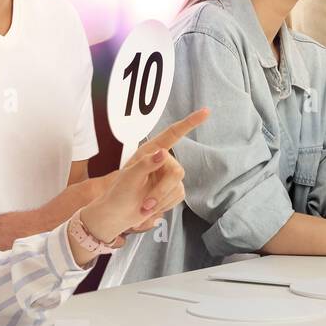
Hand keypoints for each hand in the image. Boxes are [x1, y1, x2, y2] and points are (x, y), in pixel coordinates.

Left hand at [82, 108, 209, 240]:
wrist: (119, 214)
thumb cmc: (120, 191)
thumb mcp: (129, 177)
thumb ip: (146, 164)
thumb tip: (163, 153)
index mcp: (151, 150)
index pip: (173, 134)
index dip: (190, 122)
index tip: (206, 112)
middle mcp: (162, 161)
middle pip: (177, 172)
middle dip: (161, 191)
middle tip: (146, 204)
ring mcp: (169, 176)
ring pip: (177, 188)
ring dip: (160, 201)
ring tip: (144, 207)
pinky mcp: (174, 190)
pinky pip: (178, 197)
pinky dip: (164, 205)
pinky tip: (151, 207)